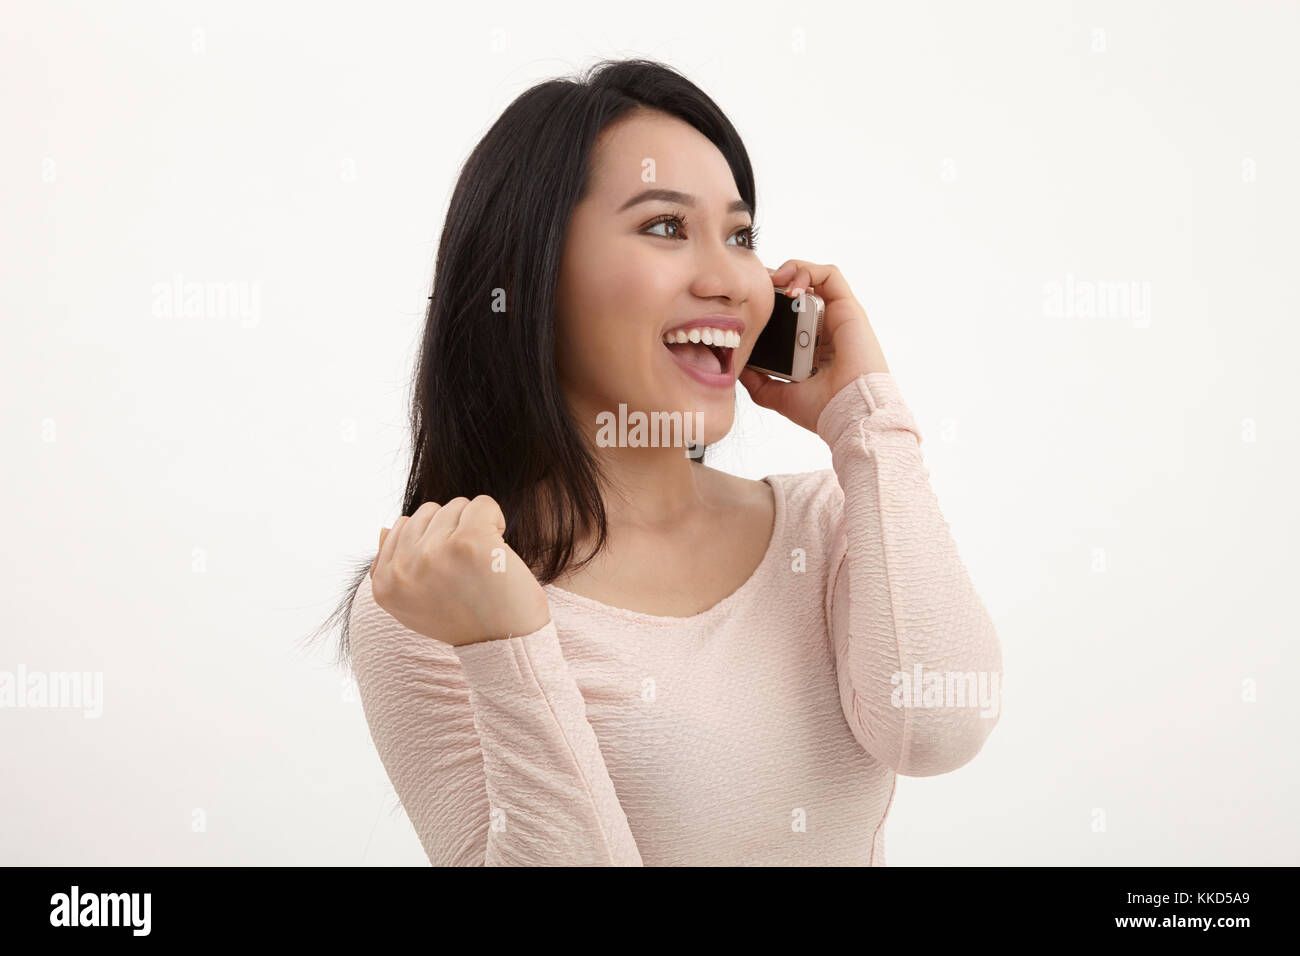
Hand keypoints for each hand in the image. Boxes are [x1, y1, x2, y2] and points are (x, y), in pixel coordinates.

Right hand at [369, 496, 550, 646]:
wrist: (506, 645)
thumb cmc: (466, 619)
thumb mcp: (417, 603)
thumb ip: (397, 568)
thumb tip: (385, 528)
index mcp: (384, 585)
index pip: (400, 528)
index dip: (432, 540)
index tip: (450, 570)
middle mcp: (403, 569)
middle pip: (427, 512)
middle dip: (451, 530)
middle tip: (468, 566)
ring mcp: (434, 553)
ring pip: (455, 506)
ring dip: (474, 526)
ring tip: (482, 561)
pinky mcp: (469, 540)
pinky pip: (482, 504)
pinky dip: (495, 520)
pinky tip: (498, 548)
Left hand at [738, 259, 889, 433]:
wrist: (847, 413)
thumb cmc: (823, 409)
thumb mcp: (779, 396)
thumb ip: (759, 382)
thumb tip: (739, 369)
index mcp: (813, 346)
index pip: (792, 312)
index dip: (772, 302)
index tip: (753, 303)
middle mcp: (827, 328)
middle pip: (802, 291)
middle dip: (778, 282)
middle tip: (759, 287)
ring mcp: (838, 317)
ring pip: (815, 278)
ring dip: (792, 271)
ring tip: (774, 281)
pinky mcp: (849, 308)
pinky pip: (830, 275)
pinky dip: (808, 272)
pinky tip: (792, 288)